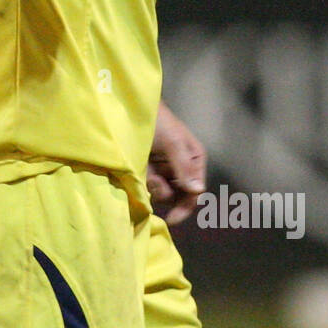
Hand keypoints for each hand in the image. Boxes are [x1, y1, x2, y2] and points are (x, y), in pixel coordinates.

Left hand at [146, 100, 205, 225]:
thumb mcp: (172, 142)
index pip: (195, 192)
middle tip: (152, 181)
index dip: (185, 207)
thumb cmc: (156, 121)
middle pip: (179, 196)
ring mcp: (165, 170)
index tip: (171, 218)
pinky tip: (139, 170)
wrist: (129, 109)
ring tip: (144, 168)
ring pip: (163, 192)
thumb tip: (197, 191)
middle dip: (165, 192)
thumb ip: (184, 166)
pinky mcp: (149, 170)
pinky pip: (149, 186)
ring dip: (152, 186)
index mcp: (195, 160)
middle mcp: (183, 168)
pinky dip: (143, 183)